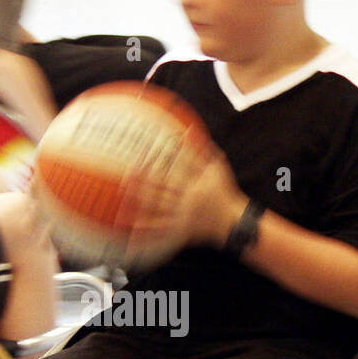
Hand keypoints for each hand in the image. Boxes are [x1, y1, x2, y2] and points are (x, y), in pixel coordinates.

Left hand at [127, 141, 245, 253]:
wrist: (233, 223)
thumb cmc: (225, 191)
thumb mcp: (218, 167)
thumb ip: (203, 149)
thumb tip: (189, 128)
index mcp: (196, 185)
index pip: (172, 171)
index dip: (158, 163)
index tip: (140, 155)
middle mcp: (187, 201)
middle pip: (162, 190)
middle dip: (143, 184)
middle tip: (126, 175)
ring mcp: (183, 216)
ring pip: (158, 209)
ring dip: (141, 204)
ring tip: (124, 197)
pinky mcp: (180, 229)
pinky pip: (161, 229)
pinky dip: (148, 228)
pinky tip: (133, 226)